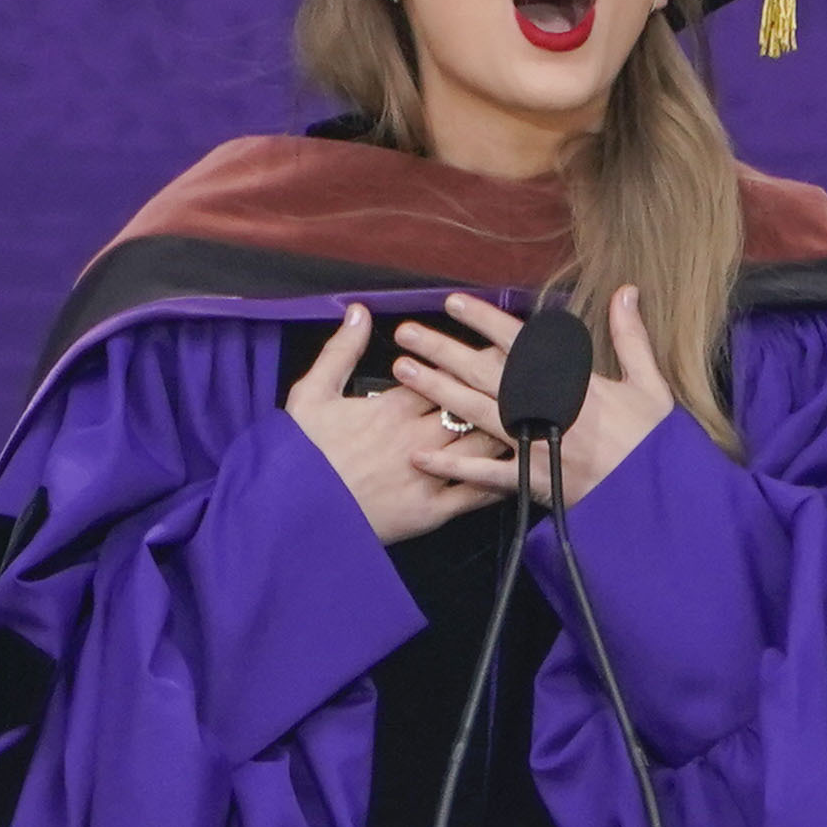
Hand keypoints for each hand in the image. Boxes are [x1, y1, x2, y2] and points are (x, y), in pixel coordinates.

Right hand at [287, 305, 510, 544]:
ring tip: (536, 411)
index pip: (444, 373)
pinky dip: (501, 479)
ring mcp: (427, 474)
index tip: (496, 347)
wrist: (289, 514)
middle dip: (503, 387)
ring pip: (482, 444)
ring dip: (510, 426)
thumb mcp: (309, 394)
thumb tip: (358, 312)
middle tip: (531, 372)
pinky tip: (523, 468)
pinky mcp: (431, 511)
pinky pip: (475, 493)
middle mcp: (416, 436)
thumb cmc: (298, 456)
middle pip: (472, 404)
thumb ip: (339, 351)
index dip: (471, 359)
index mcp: (390, 406)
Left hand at [391, 287, 678, 510]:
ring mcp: (537, 447)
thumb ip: (631, 338)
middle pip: (485, 374)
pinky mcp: (532, 483)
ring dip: (437, 391)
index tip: (454, 303)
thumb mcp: (651, 385)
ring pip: (476, 413)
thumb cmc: (655, 445)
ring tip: (404, 373)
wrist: (659, 502)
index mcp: (575, 384)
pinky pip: (485, 474)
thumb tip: (627, 292)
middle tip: (407, 334)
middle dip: (443, 351)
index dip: (484, 321)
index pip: (520, 344)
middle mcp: (548, 410)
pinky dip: (452, 465)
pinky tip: (420, 454)